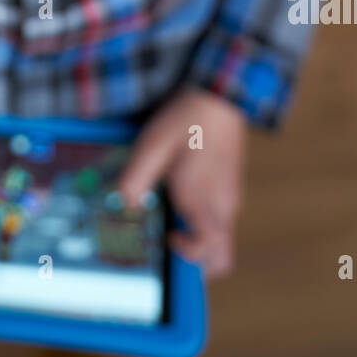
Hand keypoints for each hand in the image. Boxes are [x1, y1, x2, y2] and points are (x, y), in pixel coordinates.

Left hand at [118, 87, 245, 277]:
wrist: (219, 96)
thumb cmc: (187, 121)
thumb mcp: (152, 147)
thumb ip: (135, 180)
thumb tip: (124, 206)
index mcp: (203, 201)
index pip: (207, 252)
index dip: (185, 253)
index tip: (167, 235)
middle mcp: (222, 205)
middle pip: (222, 256)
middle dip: (200, 260)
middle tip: (173, 241)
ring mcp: (231, 195)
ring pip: (223, 237)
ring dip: (202, 237)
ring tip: (176, 213)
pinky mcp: (231, 184)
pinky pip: (223, 217)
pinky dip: (207, 219)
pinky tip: (186, 193)